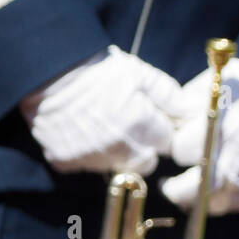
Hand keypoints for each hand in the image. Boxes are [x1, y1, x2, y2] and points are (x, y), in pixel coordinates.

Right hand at [20, 45, 184, 174]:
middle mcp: (115, 145)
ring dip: (119, 153)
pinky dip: (90, 156)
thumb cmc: (97, 70)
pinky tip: (86, 135)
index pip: (166, 143)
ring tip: (107, 127)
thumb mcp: (139, 72)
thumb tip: (191, 112)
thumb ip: (169, 94)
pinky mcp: (65, 161)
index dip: (161, 131)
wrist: (47, 72)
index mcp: (138, 122)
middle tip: (131, 127)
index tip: (152, 120)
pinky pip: (89, 167)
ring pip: (119, 168)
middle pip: (147, 163)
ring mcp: (89, 156)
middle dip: (145, 148)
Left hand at [161, 58, 238, 216]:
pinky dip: (224, 201)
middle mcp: (236, 153)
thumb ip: (186, 106)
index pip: (181, 150)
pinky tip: (216, 190)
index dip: (176, 147)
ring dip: (200, 201)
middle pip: (195, 189)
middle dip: (178, 190)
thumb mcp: (213, 84)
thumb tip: (167, 124)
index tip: (175, 146)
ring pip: (217, 203)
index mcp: (219, 124)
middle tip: (170, 186)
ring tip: (191, 192)